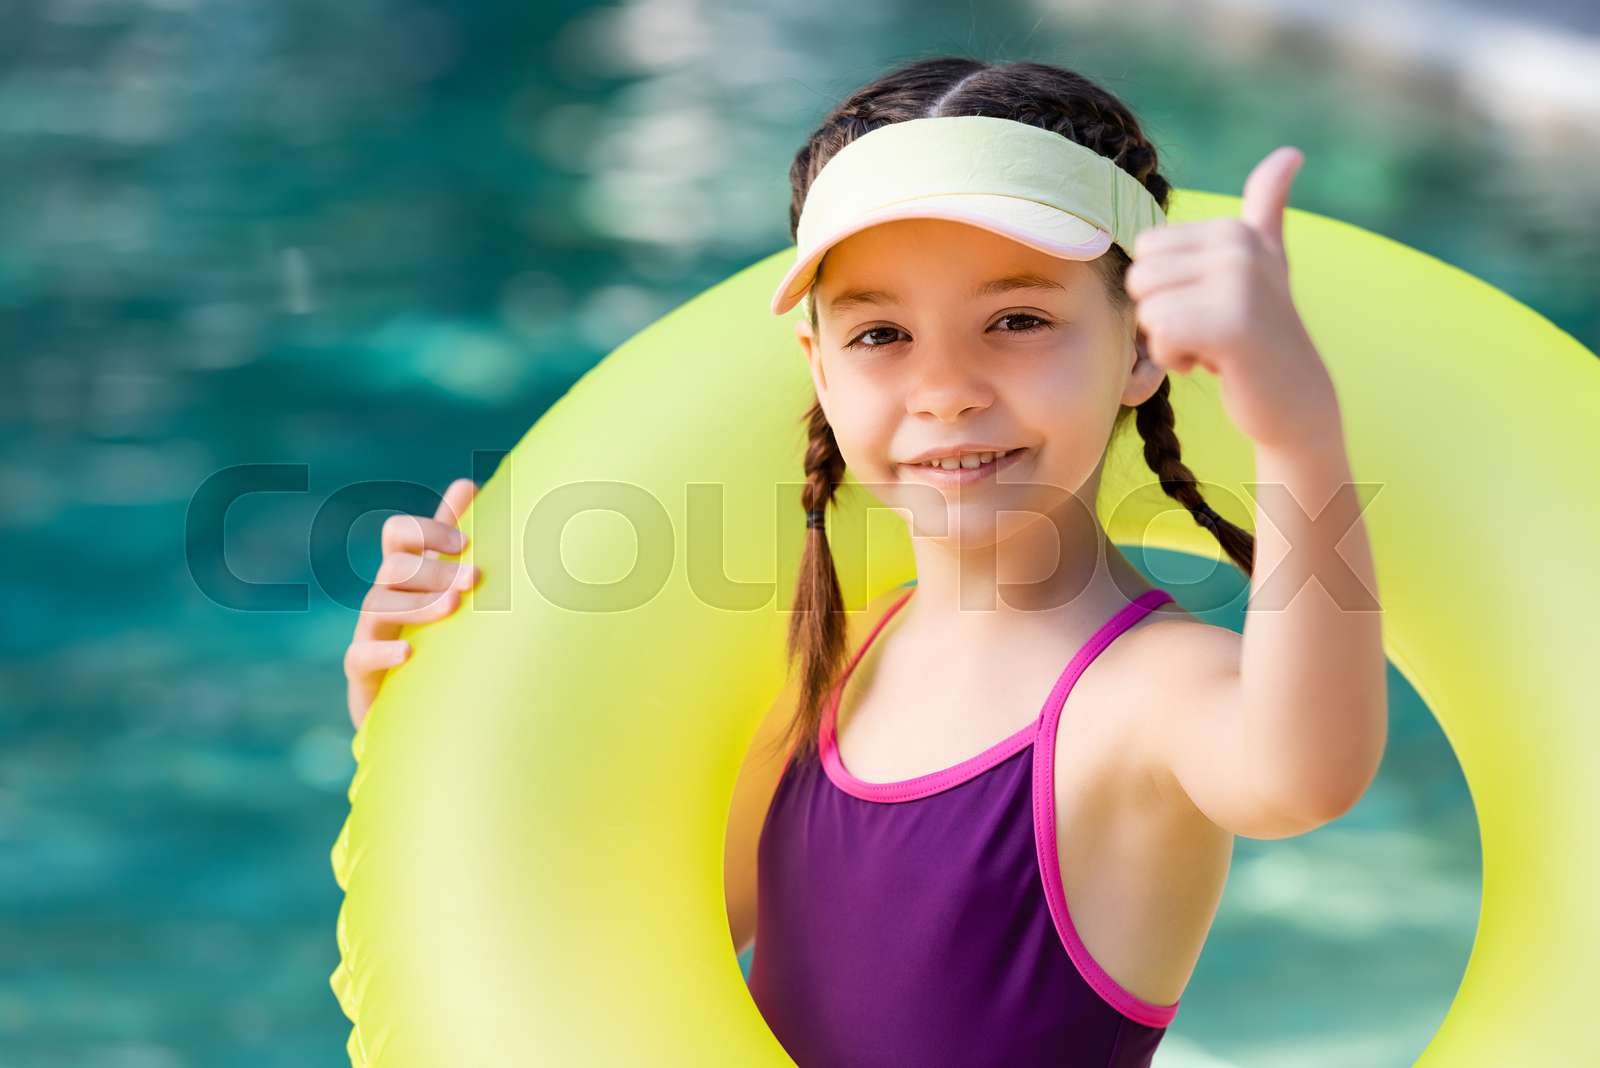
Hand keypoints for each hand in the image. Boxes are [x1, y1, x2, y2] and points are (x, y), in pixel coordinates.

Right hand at [344, 478, 479, 729]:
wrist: (414, 702)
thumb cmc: (433, 632)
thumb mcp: (444, 582)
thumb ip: (453, 535)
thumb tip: (466, 481)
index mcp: (405, 572)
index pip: (399, 534)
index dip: (426, 531)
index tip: (466, 544)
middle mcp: (383, 597)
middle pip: (393, 567)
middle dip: (433, 569)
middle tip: (475, 578)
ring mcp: (370, 633)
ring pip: (378, 606)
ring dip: (417, 604)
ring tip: (453, 606)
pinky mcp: (363, 673)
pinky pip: (360, 656)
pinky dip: (383, 652)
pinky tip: (410, 653)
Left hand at [1126, 146, 1341, 452]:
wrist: (1293, 400)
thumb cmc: (1263, 333)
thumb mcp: (1265, 262)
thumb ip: (1266, 208)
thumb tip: (1290, 151)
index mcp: (1233, 230)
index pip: (1146, 252)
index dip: (1165, 289)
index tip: (1210, 306)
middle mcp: (1238, 246)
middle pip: (1140, 279)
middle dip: (1163, 315)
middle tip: (1210, 331)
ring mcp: (1237, 282)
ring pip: (1147, 309)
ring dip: (1169, 341)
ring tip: (1213, 345)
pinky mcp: (1230, 324)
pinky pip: (1159, 337)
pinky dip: (1175, 360)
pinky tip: (1213, 363)